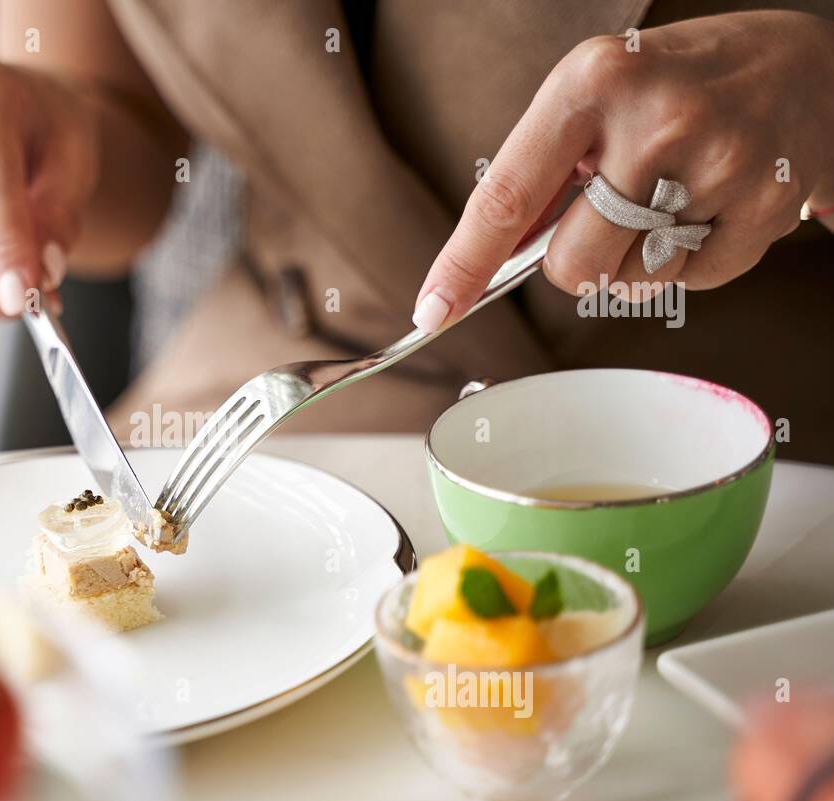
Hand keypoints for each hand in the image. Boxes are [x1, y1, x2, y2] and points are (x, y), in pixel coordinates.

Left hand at [412, 11, 833, 330]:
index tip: (432, 310)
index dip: (463, 265)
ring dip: (639, 262)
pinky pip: (695, 283)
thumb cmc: (677, 84)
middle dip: (579, 260)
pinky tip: (712, 208)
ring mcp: (717, 162)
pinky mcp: (765, 204)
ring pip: (631, 284)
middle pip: (571, 265)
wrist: (803, 63)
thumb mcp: (593, 99)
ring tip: (672, 200)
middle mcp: (654, 120)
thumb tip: (486, 261)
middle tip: (614, 213)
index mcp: (591, 85)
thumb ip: (539, 176)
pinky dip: (693, 261)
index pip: (505, 197)